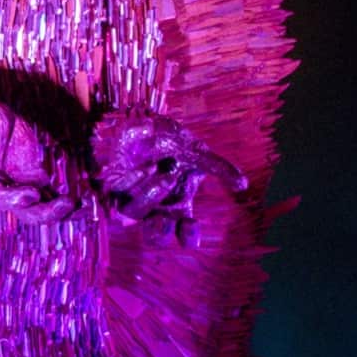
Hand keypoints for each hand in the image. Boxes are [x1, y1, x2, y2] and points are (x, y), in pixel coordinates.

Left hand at [92, 112, 245, 245]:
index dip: (188, 235)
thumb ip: (219, 167)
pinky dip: (132, 181)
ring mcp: (132, 198)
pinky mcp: (113, 187)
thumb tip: (243, 184)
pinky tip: (144, 167)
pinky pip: (117, 194)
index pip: (184, 231)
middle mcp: (155, 206)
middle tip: (164, 218)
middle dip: (159, 230)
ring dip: (149, 196)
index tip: (191, 229)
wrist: (141, 120)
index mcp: (178, 204)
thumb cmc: (172, 140)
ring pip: (134, 214)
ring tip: (161, 171)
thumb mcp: (196, 152)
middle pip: (156, 234)